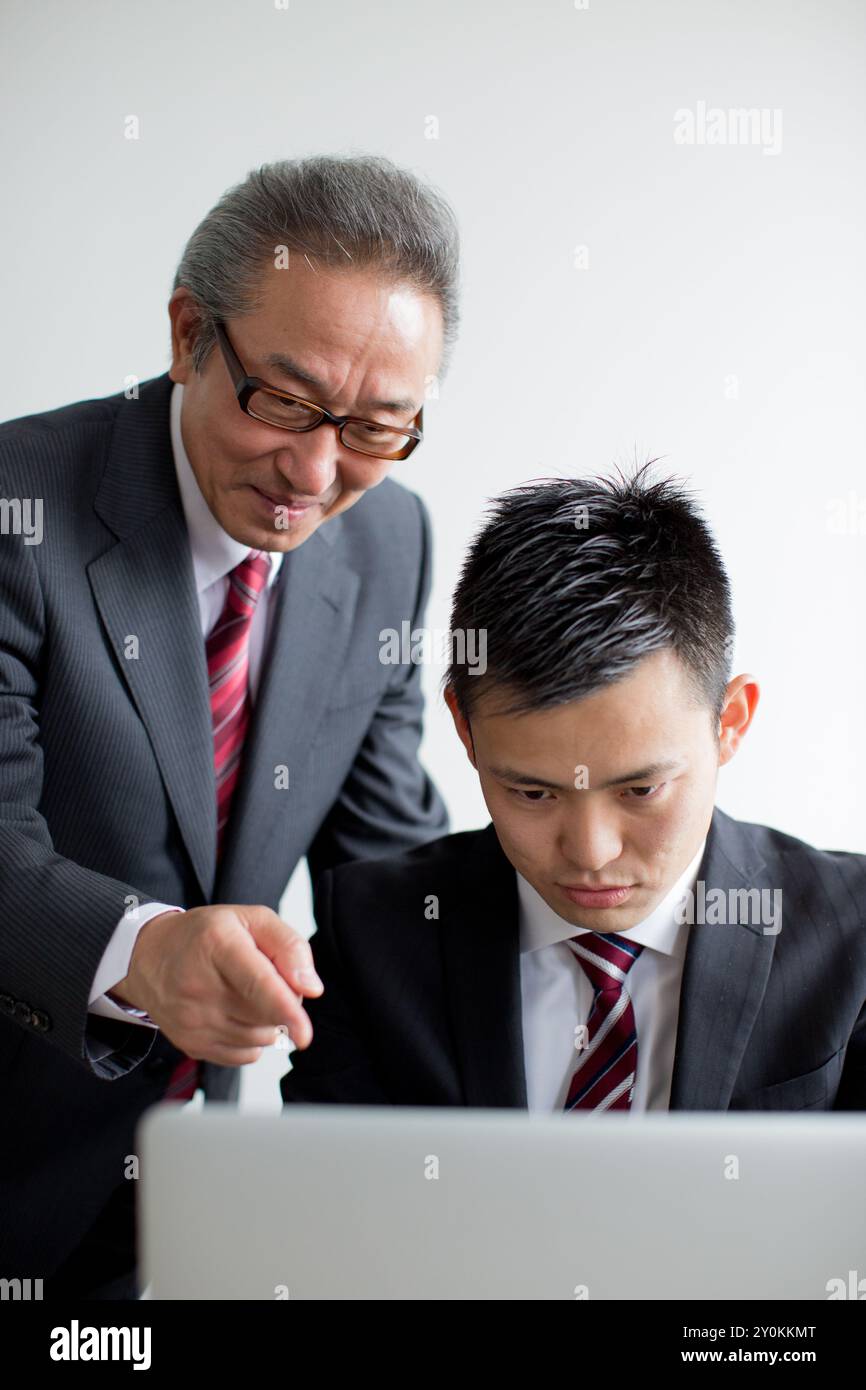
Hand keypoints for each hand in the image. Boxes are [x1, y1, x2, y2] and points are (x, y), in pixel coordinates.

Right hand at [108, 904, 322, 1065]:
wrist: (149, 957)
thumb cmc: (204, 935)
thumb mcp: (251, 918)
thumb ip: (289, 945)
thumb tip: (311, 987)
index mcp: (218, 945)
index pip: (257, 984)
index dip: (285, 1009)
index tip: (304, 1032)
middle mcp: (199, 986)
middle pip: (266, 1014)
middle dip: (283, 1001)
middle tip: (265, 977)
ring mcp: (192, 1021)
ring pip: (259, 1038)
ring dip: (267, 1021)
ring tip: (245, 993)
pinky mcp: (191, 1045)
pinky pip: (244, 1055)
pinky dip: (251, 1038)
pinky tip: (234, 1013)